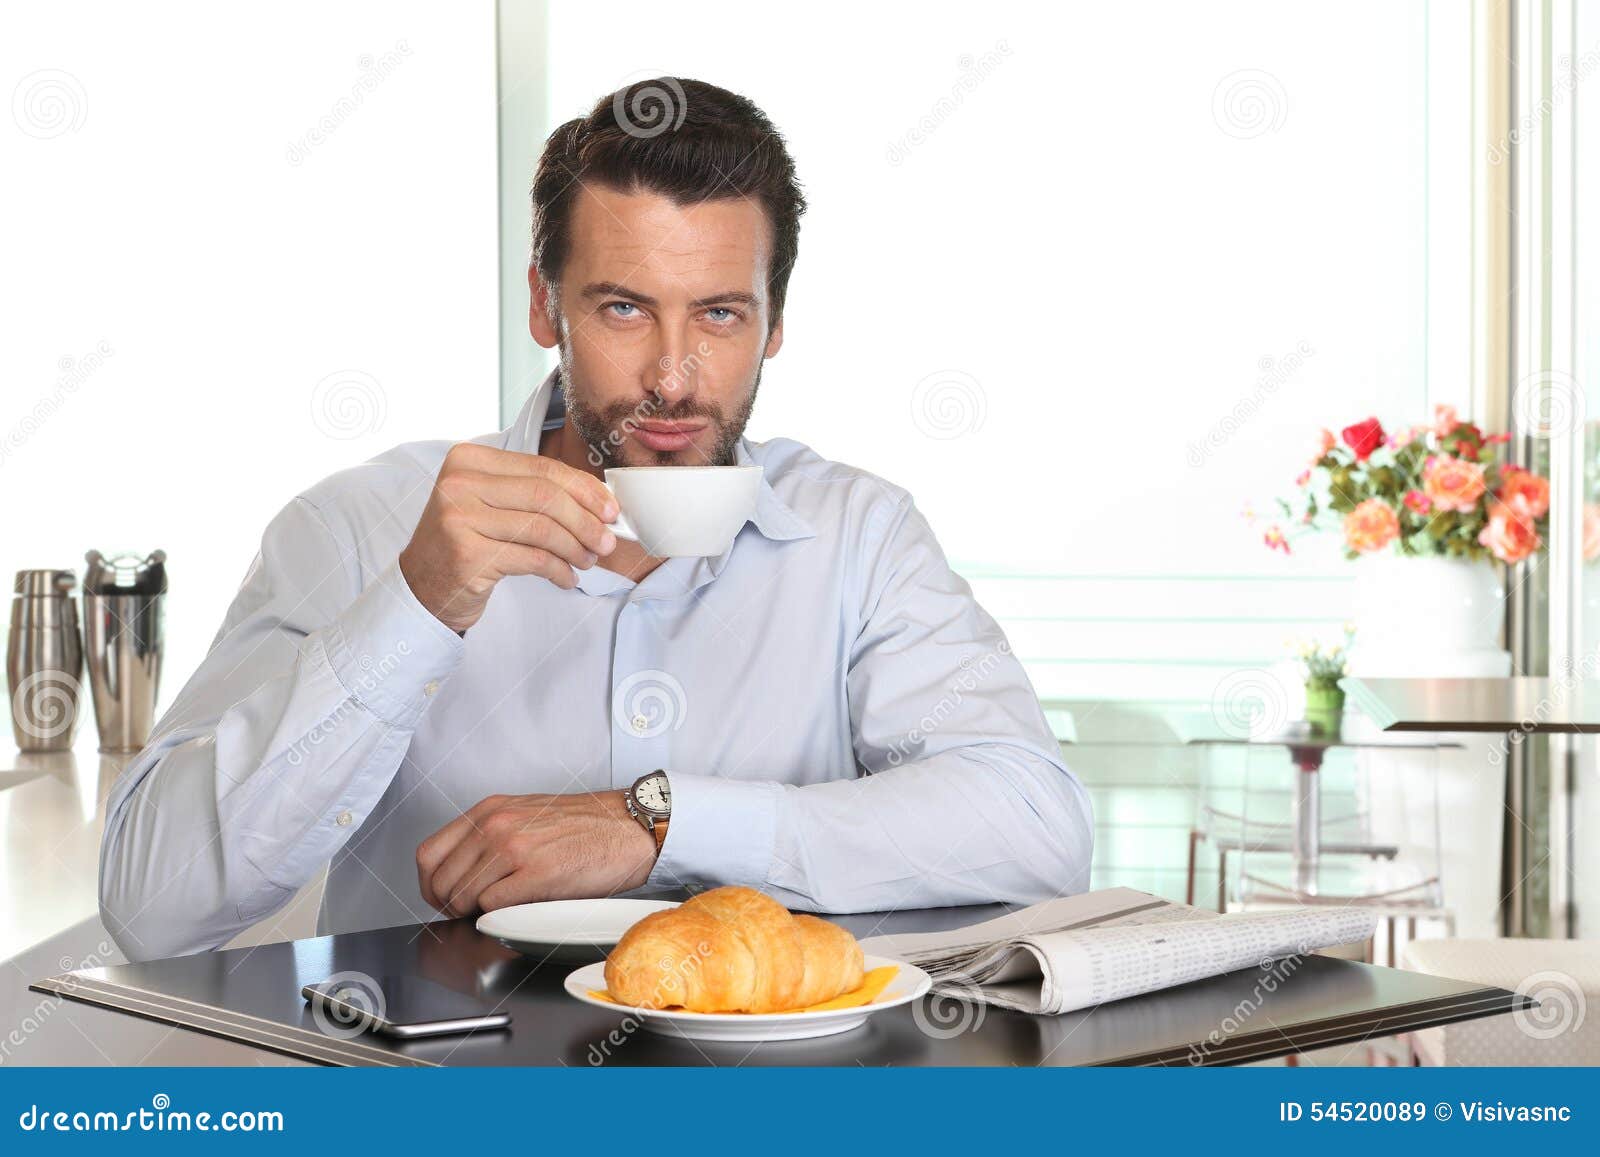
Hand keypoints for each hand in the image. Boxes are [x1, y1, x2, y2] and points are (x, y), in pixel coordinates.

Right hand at [399, 442, 618, 631]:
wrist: (422, 585)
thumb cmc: (467, 542)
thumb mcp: (492, 504)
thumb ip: (535, 494)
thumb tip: (600, 503)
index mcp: (469, 459)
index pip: (542, 468)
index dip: (584, 489)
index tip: (610, 509)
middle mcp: (460, 483)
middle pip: (546, 496)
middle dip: (587, 521)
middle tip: (606, 541)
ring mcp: (460, 518)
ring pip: (543, 528)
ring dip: (576, 548)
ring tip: (588, 561)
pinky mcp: (467, 554)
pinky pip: (532, 559)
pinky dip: (559, 570)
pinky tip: (566, 578)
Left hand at [416, 791, 656, 916]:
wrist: (629, 827)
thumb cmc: (585, 825)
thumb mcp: (526, 814)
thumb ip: (490, 836)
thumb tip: (461, 875)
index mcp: (489, 810)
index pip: (429, 854)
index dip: (430, 886)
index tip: (442, 898)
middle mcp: (495, 825)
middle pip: (441, 881)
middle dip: (450, 906)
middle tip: (469, 913)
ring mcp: (513, 848)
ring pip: (462, 897)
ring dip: (473, 913)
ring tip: (496, 910)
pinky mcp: (535, 873)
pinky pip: (491, 906)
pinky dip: (497, 915)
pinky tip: (517, 907)